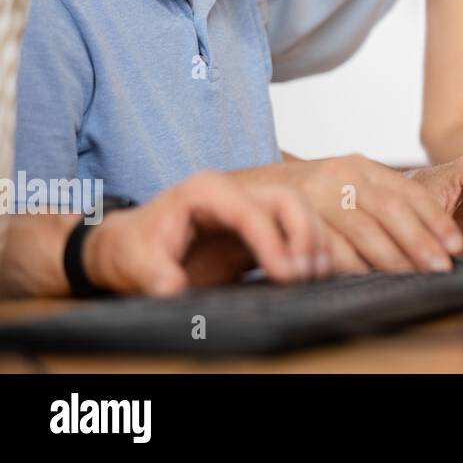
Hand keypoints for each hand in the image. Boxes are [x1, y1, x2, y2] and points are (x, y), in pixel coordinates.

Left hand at [82, 172, 327, 296]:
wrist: (127, 248)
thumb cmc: (131, 249)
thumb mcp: (133, 264)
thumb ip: (153, 275)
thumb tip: (175, 288)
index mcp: (205, 192)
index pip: (250, 211)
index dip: (273, 242)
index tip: (287, 275)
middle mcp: (233, 194)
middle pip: (286, 200)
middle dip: (305, 234)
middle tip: (307, 274)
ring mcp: (248, 209)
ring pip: (297, 212)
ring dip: (314, 242)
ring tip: (317, 276)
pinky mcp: (255, 231)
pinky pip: (293, 232)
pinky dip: (309, 250)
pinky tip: (314, 274)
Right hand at [243, 154, 462, 274]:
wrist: (238, 190)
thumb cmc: (300, 197)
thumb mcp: (340, 188)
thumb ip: (375, 203)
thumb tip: (428, 239)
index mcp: (361, 166)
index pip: (409, 191)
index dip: (435, 220)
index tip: (455, 246)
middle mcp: (342, 173)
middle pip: (392, 209)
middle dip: (420, 241)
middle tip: (440, 268)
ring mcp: (316, 190)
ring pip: (363, 227)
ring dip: (390, 257)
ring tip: (411, 278)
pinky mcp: (292, 211)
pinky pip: (328, 242)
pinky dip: (348, 263)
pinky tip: (366, 278)